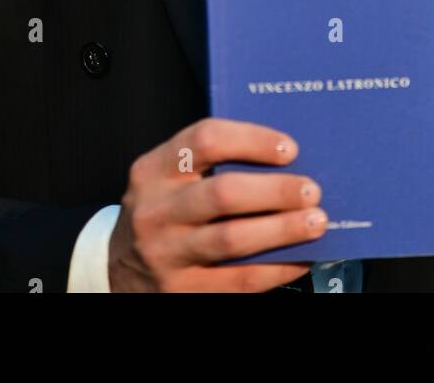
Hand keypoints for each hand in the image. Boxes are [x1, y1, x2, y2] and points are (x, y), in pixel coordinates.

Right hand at [108, 116, 324, 291]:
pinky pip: (240, 280)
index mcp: (153, 170)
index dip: (252, 140)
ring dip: (283, 229)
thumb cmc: (160, 211)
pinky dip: (276, 268)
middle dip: (276, 190)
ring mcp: (167, 254)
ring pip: (234, 239)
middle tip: (311, 190)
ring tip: (316, 221)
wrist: (117, 269)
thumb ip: (208, 165)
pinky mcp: (184, 292)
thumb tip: (282, 159)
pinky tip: (300, 258)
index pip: (205, 140)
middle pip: (224, 193)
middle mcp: (156, 210)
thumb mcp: (165, 179)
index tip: (289, 149)